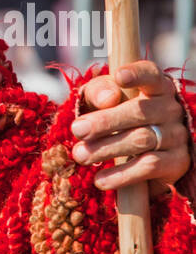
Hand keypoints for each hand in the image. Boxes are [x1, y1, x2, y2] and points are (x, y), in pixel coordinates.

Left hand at [73, 62, 190, 193]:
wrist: (141, 153)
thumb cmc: (117, 113)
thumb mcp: (103, 97)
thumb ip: (100, 91)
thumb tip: (108, 99)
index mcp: (155, 85)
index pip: (150, 74)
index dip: (136, 74)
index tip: (119, 76)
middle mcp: (170, 108)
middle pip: (140, 111)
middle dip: (105, 121)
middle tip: (77, 130)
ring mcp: (177, 135)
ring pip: (142, 140)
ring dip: (107, 149)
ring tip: (80, 156)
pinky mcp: (177, 162)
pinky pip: (149, 167)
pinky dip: (122, 174)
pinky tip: (100, 180)